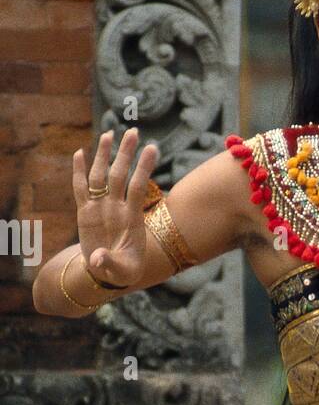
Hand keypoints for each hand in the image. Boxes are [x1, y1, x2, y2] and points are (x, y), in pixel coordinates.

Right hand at [72, 127, 159, 288]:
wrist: (109, 273)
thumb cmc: (122, 272)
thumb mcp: (120, 272)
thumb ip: (110, 264)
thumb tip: (96, 259)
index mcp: (130, 219)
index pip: (137, 187)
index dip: (143, 168)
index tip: (152, 147)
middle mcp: (116, 208)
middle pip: (119, 175)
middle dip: (125, 153)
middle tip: (133, 131)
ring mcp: (101, 208)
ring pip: (101, 177)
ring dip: (104, 156)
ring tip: (108, 134)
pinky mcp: (85, 213)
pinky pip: (80, 189)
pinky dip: (79, 172)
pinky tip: (80, 153)